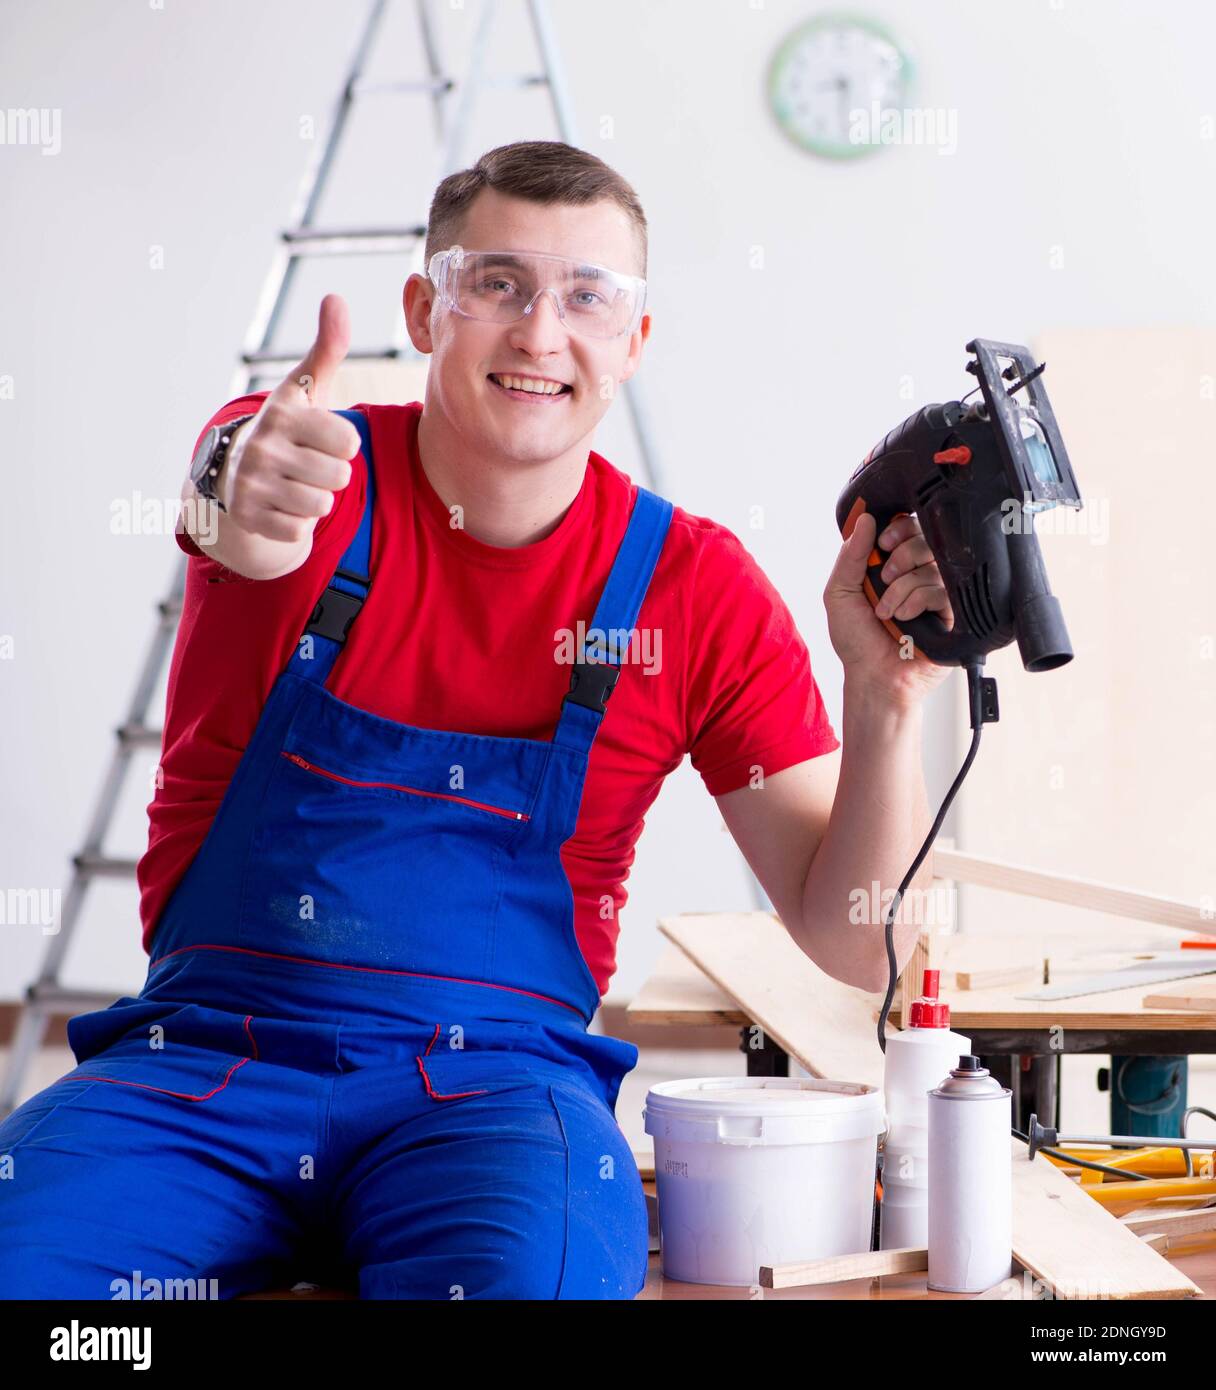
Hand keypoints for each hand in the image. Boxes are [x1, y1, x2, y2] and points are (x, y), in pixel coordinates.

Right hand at [220, 293, 360, 542]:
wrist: (233, 470)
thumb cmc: (286, 428)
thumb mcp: (304, 389)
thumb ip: (326, 348)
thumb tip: (335, 298)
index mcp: (282, 415)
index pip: (349, 442)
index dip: (343, 444)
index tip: (322, 438)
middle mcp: (262, 447)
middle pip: (340, 477)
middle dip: (333, 475)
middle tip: (309, 465)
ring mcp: (252, 484)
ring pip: (322, 505)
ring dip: (317, 499)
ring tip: (295, 484)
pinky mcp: (248, 517)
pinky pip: (301, 531)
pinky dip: (297, 523)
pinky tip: (281, 504)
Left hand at [823, 510, 954, 709]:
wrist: (872, 677)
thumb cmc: (855, 640)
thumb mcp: (839, 594)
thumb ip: (850, 556)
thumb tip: (864, 519)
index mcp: (892, 566)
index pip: (909, 529)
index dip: (899, 529)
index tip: (884, 542)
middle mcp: (917, 575)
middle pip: (926, 540)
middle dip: (900, 556)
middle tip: (884, 578)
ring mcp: (936, 594)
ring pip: (930, 566)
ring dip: (900, 589)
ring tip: (886, 613)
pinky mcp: (951, 613)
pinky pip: (940, 590)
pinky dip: (915, 602)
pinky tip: (904, 619)